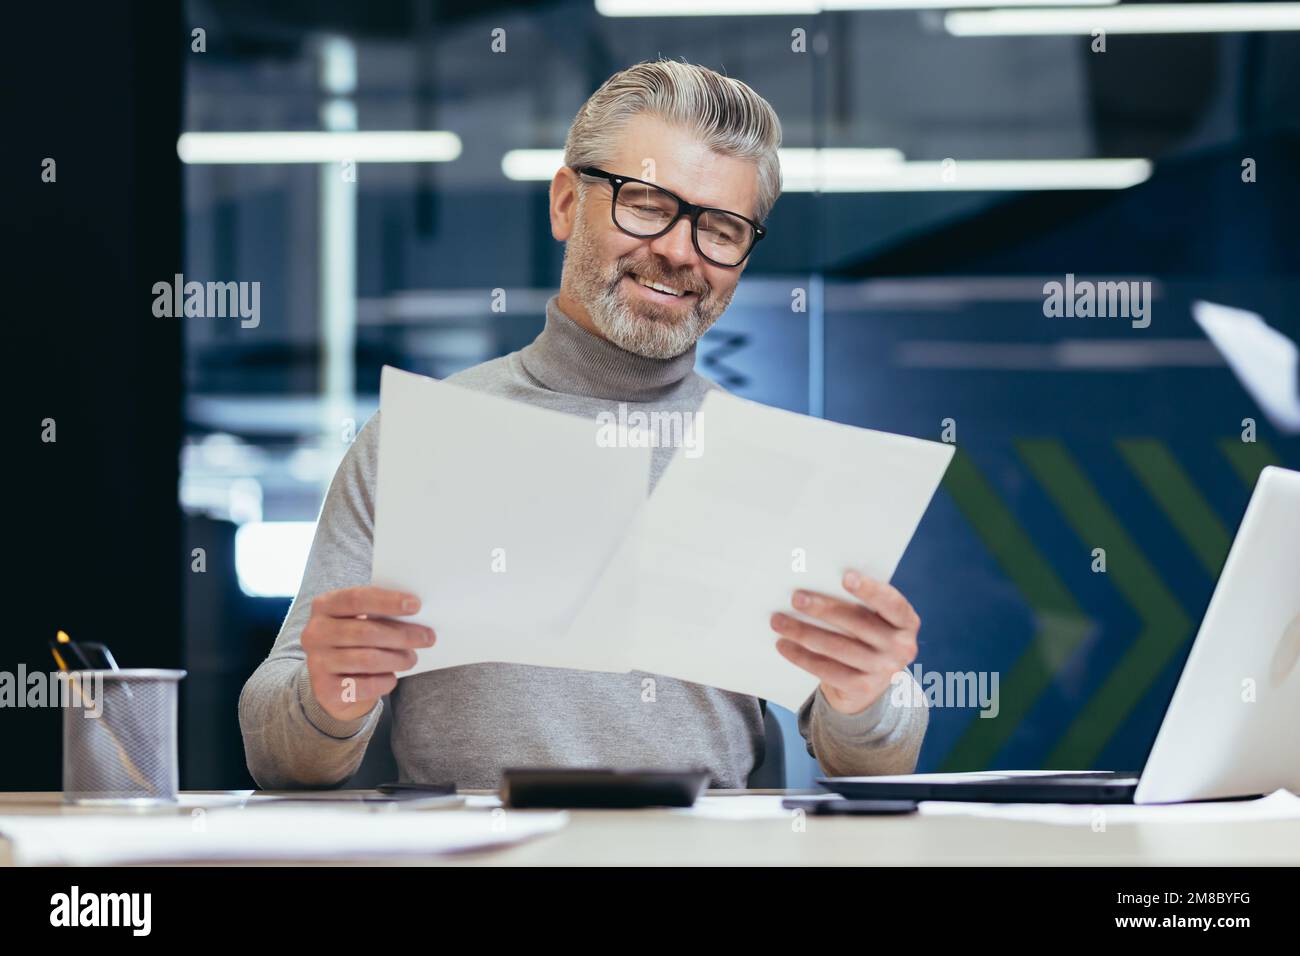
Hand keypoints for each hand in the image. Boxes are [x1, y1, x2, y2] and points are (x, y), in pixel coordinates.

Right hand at [300, 586, 434, 721]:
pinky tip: (392, 677)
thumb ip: (379, 614)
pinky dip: (385, 681)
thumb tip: (416, 613)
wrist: (332, 681)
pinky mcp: (325, 689)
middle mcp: (315, 632)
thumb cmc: (355, 640)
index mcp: (324, 605)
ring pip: (368, 659)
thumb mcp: (360, 620)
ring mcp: (317, 662)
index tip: (416, 605)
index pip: (357, 599)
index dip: (388, 601)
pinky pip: (365, 685)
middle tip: (427, 637)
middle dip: (402, 635)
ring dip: (398, 659)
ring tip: (411, 658)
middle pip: (366, 631)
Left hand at [771, 570, 919, 716]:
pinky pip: (826, 669)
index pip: (891, 603)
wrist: (868, 685)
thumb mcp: (874, 620)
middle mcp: (901, 647)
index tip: (845, 577)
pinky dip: (801, 656)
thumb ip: (859, 603)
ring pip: (837, 647)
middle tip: (796, 598)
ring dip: (804, 632)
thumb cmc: (866, 637)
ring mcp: (883, 670)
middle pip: (857, 623)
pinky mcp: (862, 688)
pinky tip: (783, 644)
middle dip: (823, 609)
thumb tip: (817, 580)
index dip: (870, 589)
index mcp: (906, 622)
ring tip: (778, 621)